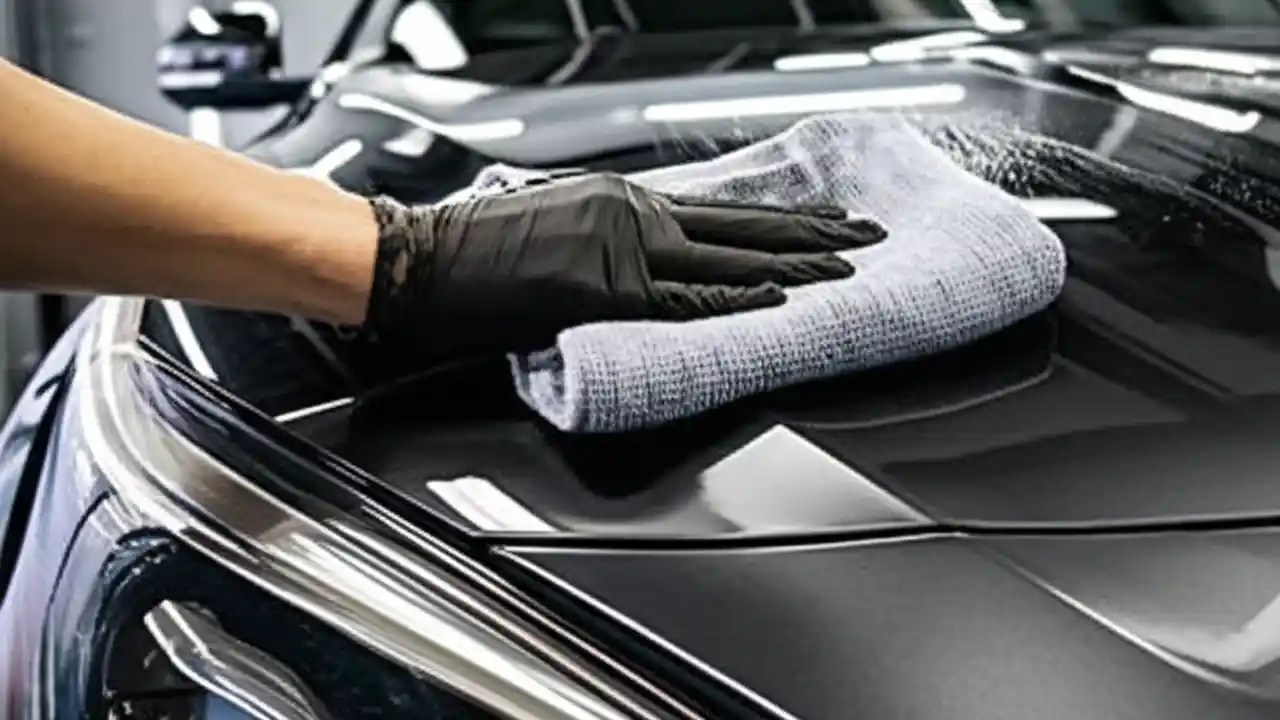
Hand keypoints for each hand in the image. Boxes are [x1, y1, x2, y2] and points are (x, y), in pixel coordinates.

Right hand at [353, 172, 884, 372]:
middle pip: (741, 225)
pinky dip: (735, 299)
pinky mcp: (607, 288)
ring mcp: (623, 248)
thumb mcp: (557, 227)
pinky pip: (685, 299)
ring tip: (847, 267)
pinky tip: (780, 298)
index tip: (821, 220)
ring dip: (793, 263)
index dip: (776, 219)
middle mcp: (632, 214)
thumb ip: (613, 242)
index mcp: (622, 201)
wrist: (425, 261)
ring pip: (728, 257)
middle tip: (865, 233)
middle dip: (810, 232)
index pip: (720, 211)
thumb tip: (651, 263)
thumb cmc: (478, 249)